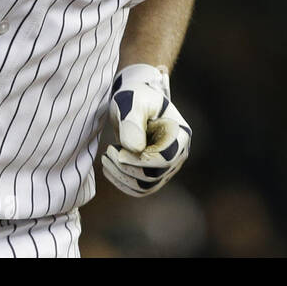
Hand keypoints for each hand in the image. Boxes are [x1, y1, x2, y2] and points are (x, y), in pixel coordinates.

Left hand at [100, 63, 191, 196]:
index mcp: (179, 135)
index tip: (118, 150)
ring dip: (122, 177)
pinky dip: (122, 183)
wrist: (133, 101)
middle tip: (108, 152)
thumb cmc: (135, 97)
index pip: (164, 159)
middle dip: (126, 168)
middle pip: (154, 176)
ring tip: (106, 158)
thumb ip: (133, 122)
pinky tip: (109, 169)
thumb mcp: (132, 102)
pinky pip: (139, 188)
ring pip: (145, 186)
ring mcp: (167, 166)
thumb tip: (136, 149)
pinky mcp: (154, 173)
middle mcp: (178, 154)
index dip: (139, 160)